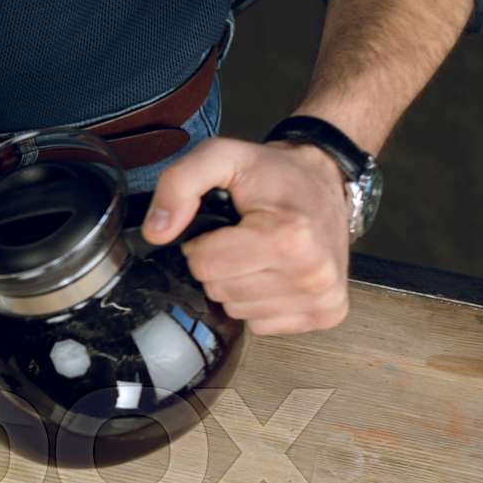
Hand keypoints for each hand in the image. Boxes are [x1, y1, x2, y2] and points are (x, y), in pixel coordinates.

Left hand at [142, 137, 351, 334]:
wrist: (327, 179)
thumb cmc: (275, 173)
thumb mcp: (222, 157)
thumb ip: (179, 184)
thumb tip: (156, 232)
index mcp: (287, 235)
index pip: (204, 265)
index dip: (203, 244)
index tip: (225, 228)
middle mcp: (311, 272)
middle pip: (219, 291)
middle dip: (220, 266)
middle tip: (244, 239)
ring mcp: (322, 296)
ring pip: (238, 312)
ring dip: (240, 285)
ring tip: (262, 254)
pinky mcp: (327, 313)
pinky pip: (262, 324)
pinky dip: (261, 302)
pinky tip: (277, 273)